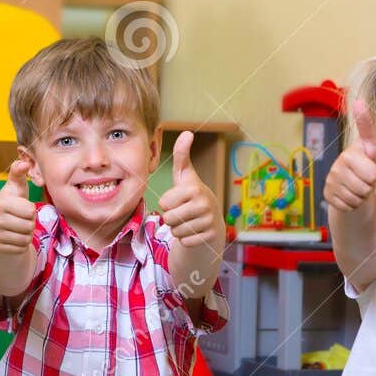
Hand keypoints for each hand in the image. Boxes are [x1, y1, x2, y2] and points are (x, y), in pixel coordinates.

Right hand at [0, 157, 36, 253]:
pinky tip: (14, 237)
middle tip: (22, 219)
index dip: (31, 210)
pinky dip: (21, 245)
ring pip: (25, 239)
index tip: (23, 207)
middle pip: (29, 226)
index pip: (30, 211)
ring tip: (19, 227)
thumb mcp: (16, 187)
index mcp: (1, 202)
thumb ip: (19, 173)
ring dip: (27, 234)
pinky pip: (20, 249)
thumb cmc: (12, 202)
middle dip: (30, 223)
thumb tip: (24, 162)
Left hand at [157, 131, 220, 247]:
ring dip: (178, 229)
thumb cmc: (191, 195)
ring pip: (176, 231)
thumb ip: (181, 155)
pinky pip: (184, 242)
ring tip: (189, 220)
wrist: (211, 220)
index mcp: (195, 188)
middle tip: (183, 212)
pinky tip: (194, 231)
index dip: (167, 203)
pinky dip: (186, 239)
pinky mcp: (211, 237)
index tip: (178, 200)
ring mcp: (209, 221)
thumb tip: (187, 132)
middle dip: (171, 218)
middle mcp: (205, 204)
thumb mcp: (184, 176)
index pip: (164, 203)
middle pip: (168, 218)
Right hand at [324, 101, 375, 212]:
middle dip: (372, 184)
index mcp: (357, 148)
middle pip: (371, 177)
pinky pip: (350, 203)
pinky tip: (351, 196)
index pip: (365, 133)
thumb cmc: (367, 171)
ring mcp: (332, 176)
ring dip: (363, 195)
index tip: (360, 102)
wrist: (351, 193)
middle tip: (367, 180)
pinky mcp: (327, 192)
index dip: (363, 118)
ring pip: (360, 193)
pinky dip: (354, 204)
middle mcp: (342, 159)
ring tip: (359, 188)